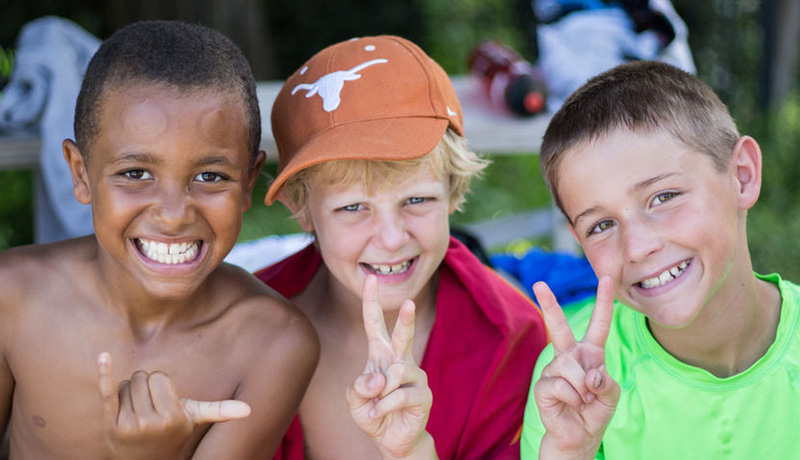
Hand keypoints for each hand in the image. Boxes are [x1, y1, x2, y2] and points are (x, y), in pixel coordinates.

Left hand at [97, 352, 250, 458]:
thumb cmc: (172, 434)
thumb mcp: (195, 421)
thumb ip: (220, 411)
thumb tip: (249, 409)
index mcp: (173, 417)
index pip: (159, 377)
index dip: (159, 385)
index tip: (162, 402)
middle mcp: (150, 422)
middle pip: (141, 377)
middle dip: (144, 388)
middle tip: (148, 408)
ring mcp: (129, 425)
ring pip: (125, 385)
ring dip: (128, 394)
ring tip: (135, 412)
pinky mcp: (110, 425)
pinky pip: (107, 392)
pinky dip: (104, 373)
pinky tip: (104, 356)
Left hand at [346, 275, 436, 459]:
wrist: (392, 440)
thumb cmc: (373, 413)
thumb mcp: (354, 400)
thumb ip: (358, 387)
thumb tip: (380, 380)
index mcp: (381, 354)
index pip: (374, 324)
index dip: (371, 302)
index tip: (370, 279)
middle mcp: (399, 360)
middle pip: (402, 335)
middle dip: (406, 319)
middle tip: (409, 302)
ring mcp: (414, 377)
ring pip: (393, 375)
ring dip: (378, 395)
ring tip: (376, 407)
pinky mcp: (423, 395)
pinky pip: (398, 396)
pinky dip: (383, 408)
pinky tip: (379, 416)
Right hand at [532, 276, 619, 459]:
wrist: (580, 437)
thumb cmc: (596, 412)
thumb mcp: (611, 395)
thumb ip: (606, 381)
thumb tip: (588, 375)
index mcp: (590, 353)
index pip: (599, 324)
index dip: (604, 301)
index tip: (607, 278)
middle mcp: (570, 356)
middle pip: (559, 326)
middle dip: (548, 304)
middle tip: (538, 284)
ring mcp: (553, 369)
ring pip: (570, 367)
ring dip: (583, 389)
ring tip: (582, 401)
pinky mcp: (543, 385)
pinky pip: (561, 385)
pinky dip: (572, 398)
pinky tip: (571, 405)